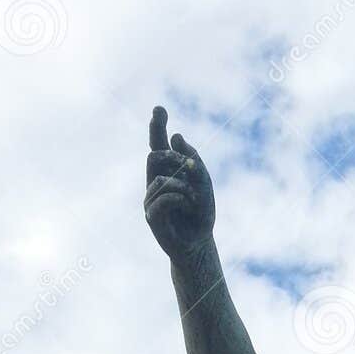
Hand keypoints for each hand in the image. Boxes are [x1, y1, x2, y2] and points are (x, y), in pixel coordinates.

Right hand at [144, 106, 214, 260]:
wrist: (198, 244)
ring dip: (182, 185)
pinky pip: (163, 196)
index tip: (159, 109)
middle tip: (191, 167)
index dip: (157, 125)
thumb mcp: (204, 184)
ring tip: (193, 199)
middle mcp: (156, 180)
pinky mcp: (150, 213)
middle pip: (154, 154)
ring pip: (160, 177)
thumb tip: (176, 137)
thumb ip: (194, 160)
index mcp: (168, 170)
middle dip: (172, 156)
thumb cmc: (200, 214)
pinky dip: (179, 198)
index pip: (159, 143)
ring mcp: (151, 197)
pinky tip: (187, 206)